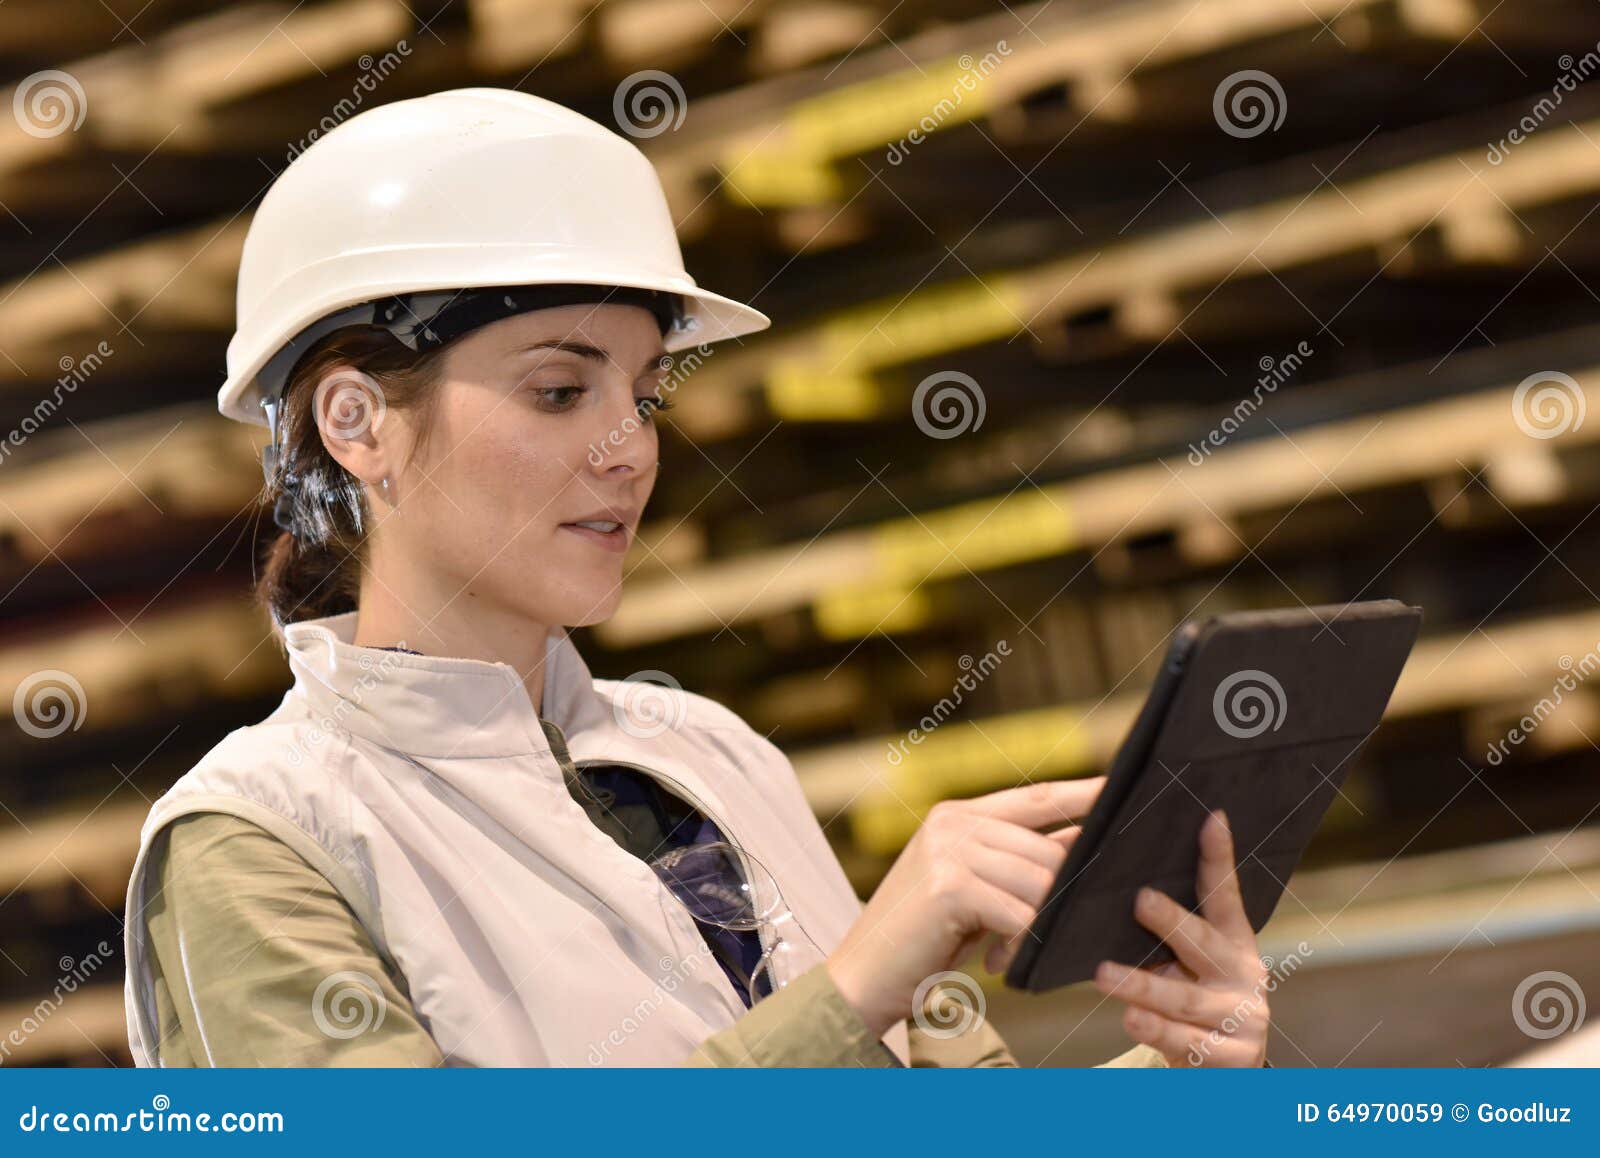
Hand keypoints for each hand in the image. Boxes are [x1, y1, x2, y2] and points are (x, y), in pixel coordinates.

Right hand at [827, 778, 1104, 1036]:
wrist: (862, 976)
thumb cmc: (920, 938)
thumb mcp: (970, 889)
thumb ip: (1014, 864)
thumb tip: (1079, 847)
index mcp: (955, 815)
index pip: (1033, 798)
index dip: (1079, 793)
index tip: (1118, 791)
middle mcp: (952, 823)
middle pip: (1045, 850)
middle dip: (1057, 895)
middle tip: (1044, 933)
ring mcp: (949, 849)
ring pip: (1037, 883)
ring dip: (1036, 925)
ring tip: (1009, 952)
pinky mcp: (950, 885)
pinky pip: (1019, 914)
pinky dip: (1020, 943)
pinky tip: (998, 961)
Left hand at [1091, 809, 1270, 1066]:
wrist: (1228, 1070)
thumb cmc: (1195, 997)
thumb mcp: (1189, 961)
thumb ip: (1166, 931)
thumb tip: (1118, 884)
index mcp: (1234, 941)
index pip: (1225, 894)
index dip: (1219, 857)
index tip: (1212, 818)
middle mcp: (1243, 973)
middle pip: (1203, 943)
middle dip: (1171, 922)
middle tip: (1141, 900)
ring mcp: (1241, 1016)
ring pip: (1184, 999)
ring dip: (1143, 985)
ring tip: (1104, 974)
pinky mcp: (1232, 1057)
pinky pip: (1186, 1043)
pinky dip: (1156, 1032)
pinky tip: (1132, 1019)